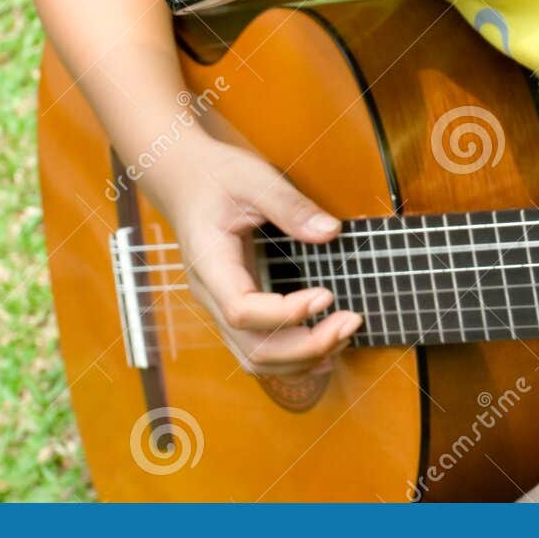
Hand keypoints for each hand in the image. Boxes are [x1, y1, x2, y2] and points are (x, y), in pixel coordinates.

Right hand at [147, 132, 362, 375]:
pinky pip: (259, 350)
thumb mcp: (254, 179)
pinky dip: (294, 359)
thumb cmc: (218, 178)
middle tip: (351, 322)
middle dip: (306, 347)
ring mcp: (221, 307)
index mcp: (210, 264)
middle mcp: (211, 296)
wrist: (187, 181)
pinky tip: (327, 348)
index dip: (286, 313)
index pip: (241, 311)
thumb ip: (290, 206)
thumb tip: (330, 231)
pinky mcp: (236, 309)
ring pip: (256, 359)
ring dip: (303, 359)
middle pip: (252, 349)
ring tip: (345, 335)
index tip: (327, 295)